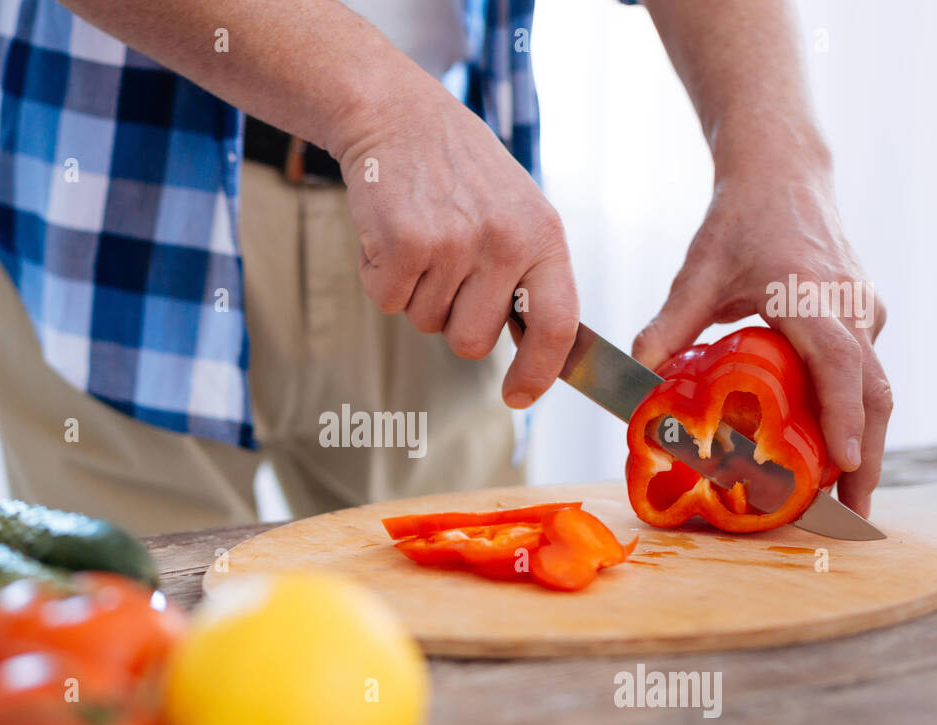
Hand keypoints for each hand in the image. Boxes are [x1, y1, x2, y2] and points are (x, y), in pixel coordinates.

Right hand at [330, 80, 578, 409]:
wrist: (397, 116)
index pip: (556, 325)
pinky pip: (387, 302)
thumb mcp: (516, 213)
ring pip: (425, 323)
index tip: (518, 396)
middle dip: (450, 318)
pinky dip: (379, 276)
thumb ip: (528, 277)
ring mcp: (455, 244)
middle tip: (445, 264)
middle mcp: (506, 242)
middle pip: (471, 343)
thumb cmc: (458, 172)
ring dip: (414, 292)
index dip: (539, 372)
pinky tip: (391, 234)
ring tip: (420, 237)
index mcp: (543, 236)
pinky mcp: (405, 245)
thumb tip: (536, 352)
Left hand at [630, 166, 891, 516]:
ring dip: (864, 440)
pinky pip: (864, 370)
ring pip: (876, 385)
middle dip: (867, 455)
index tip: (846, 463)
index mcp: (811, 296)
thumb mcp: (698, 272)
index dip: (843, 416)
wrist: (783, 173)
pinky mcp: (864, 315)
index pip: (839, 364)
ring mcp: (863, 310)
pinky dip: (853, 411)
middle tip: (852, 511)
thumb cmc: (740, 220)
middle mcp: (850, 306)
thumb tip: (636, 378)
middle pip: (874, 391)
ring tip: (846, 495)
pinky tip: (829, 447)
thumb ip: (668, 326)